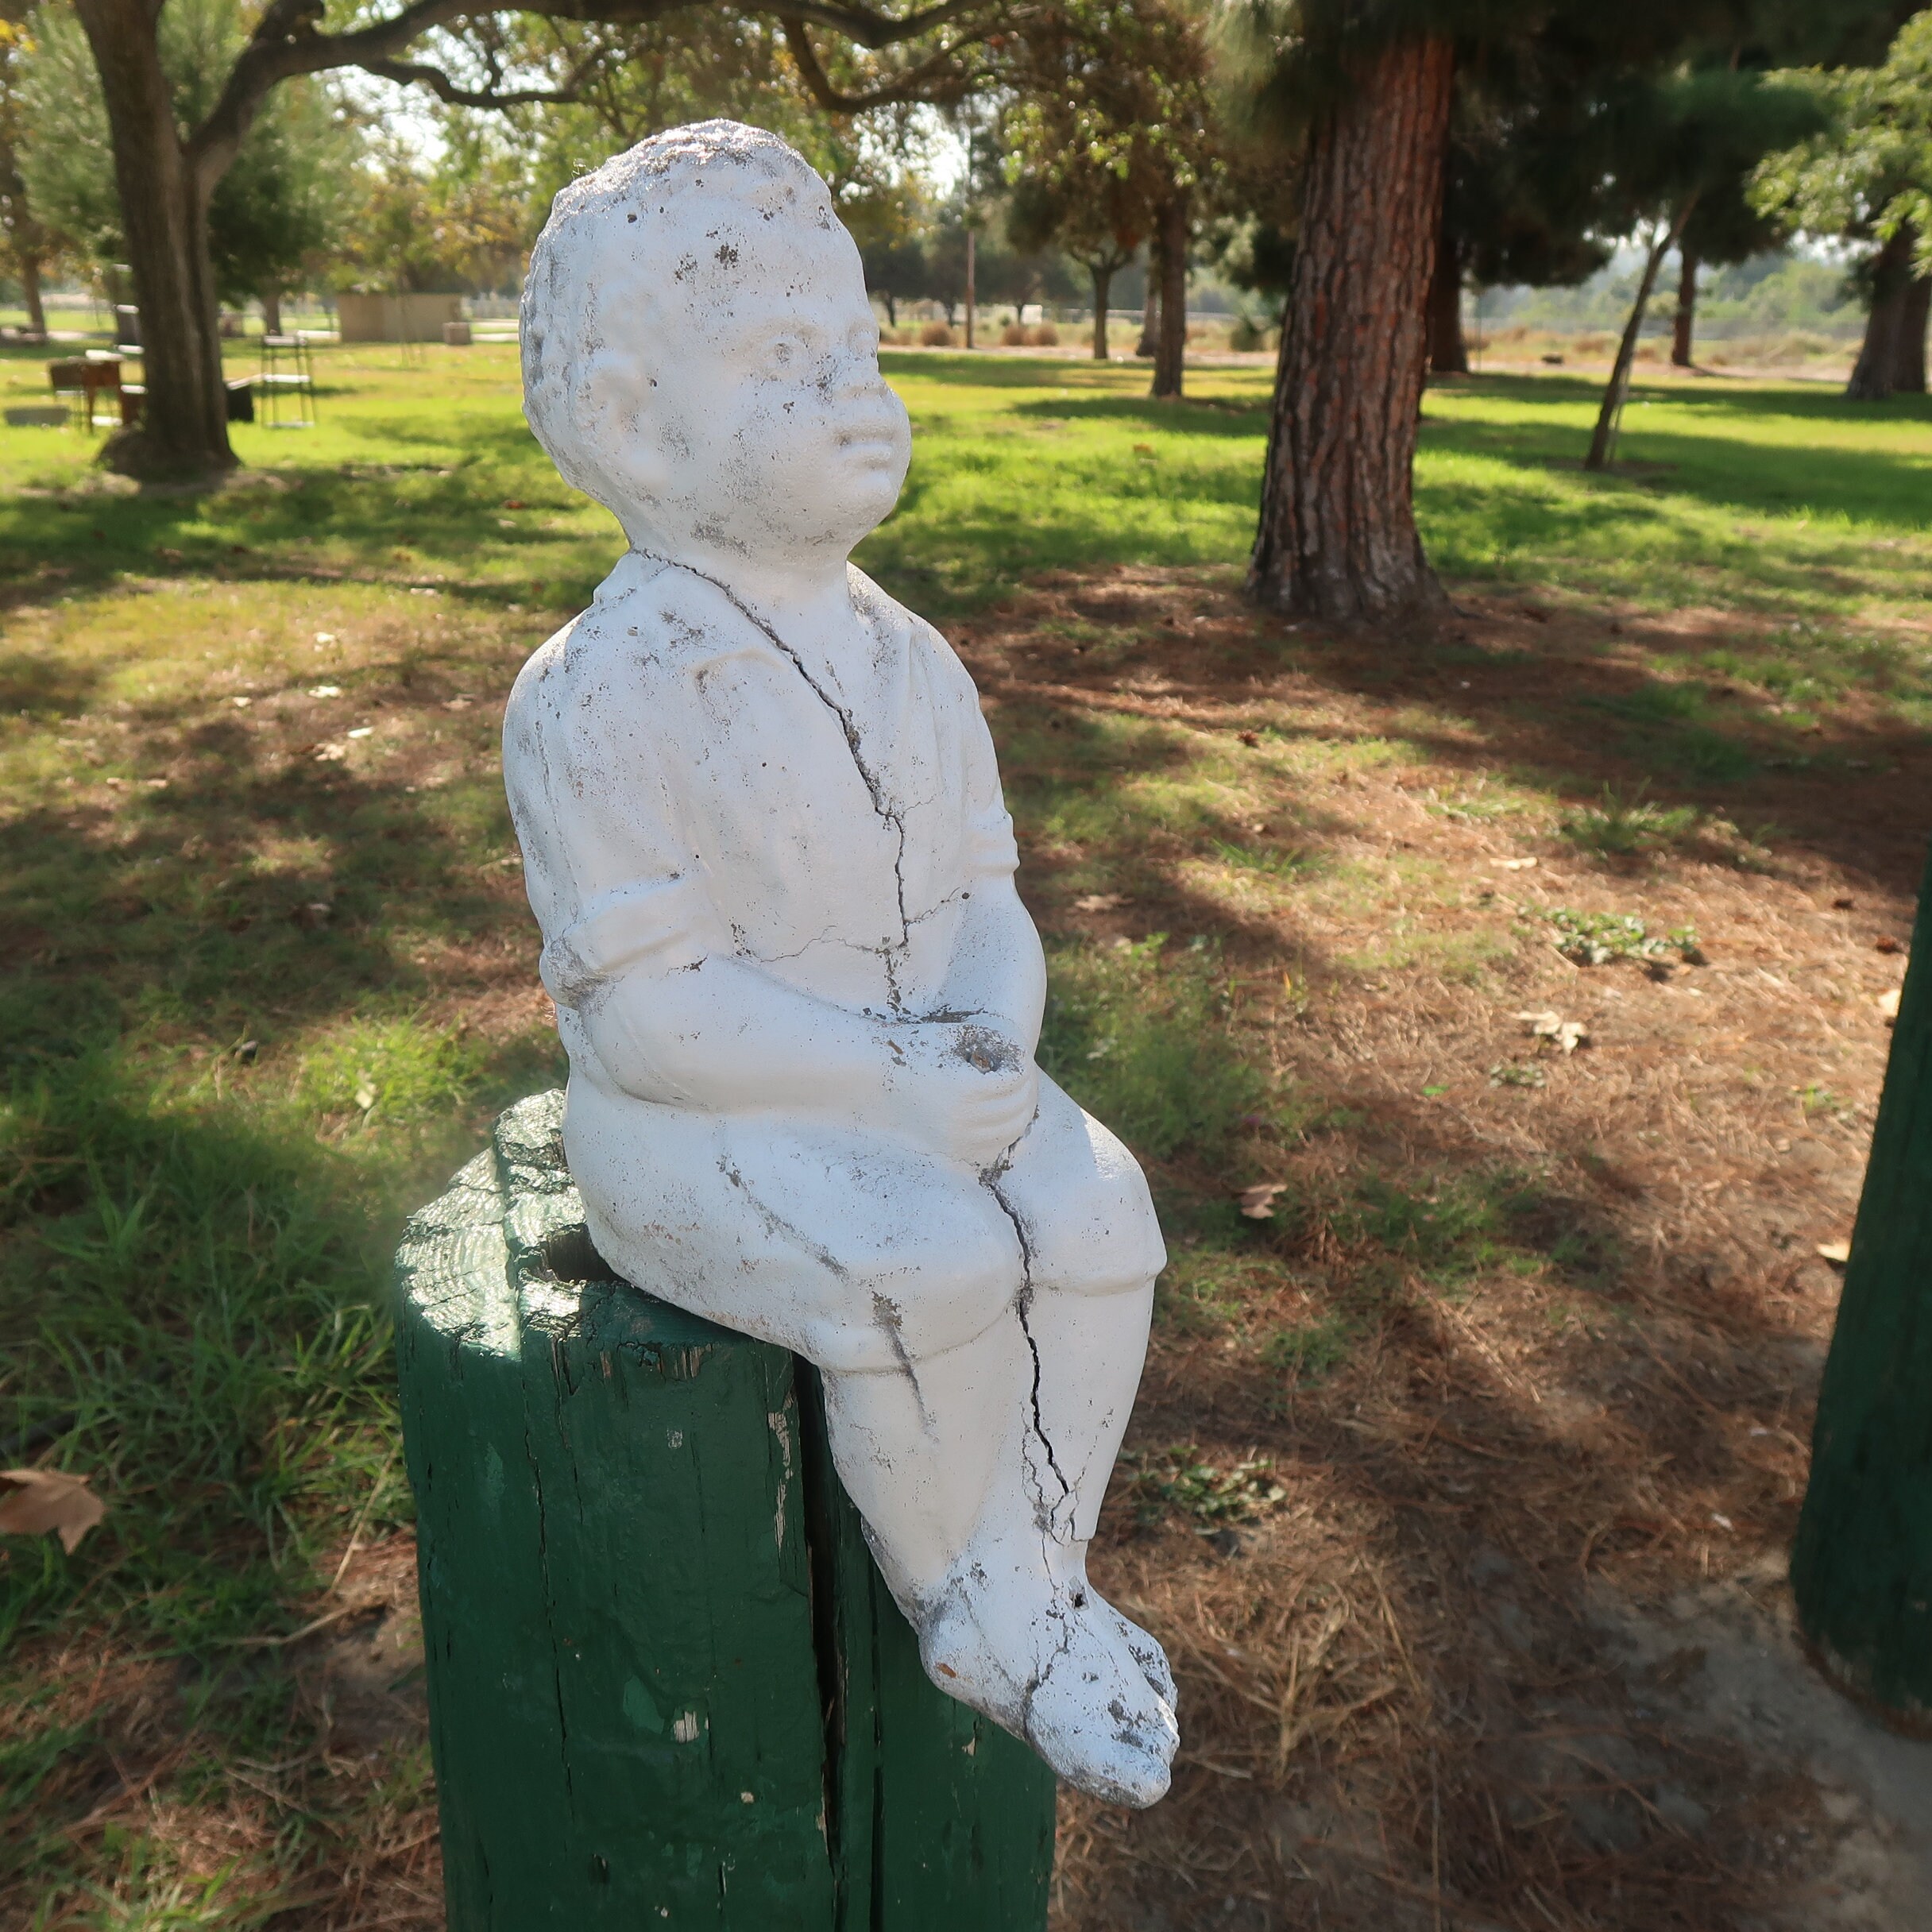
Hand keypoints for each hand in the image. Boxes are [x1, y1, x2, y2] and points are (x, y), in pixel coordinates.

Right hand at [878, 1019, 1038, 1165]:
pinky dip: (1002, 1135)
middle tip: (1024, 1076)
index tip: (1019, 1057)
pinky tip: (1001, 1118)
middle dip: (1027, 1090)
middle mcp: (963, 1120)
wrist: (872, 1078)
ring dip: (1019, 1113)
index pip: (1016, 1082)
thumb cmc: (912, 1050)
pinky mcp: (949, 1151)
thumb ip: (990, 1044)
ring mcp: (956, 1140)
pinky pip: (990, 1150)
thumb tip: (1023, 1056)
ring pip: (1009, 1133)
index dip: (1022, 1066)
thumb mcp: (954, 1038)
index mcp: (966, 1089)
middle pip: (1018, 1111)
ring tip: (1016, 1094)